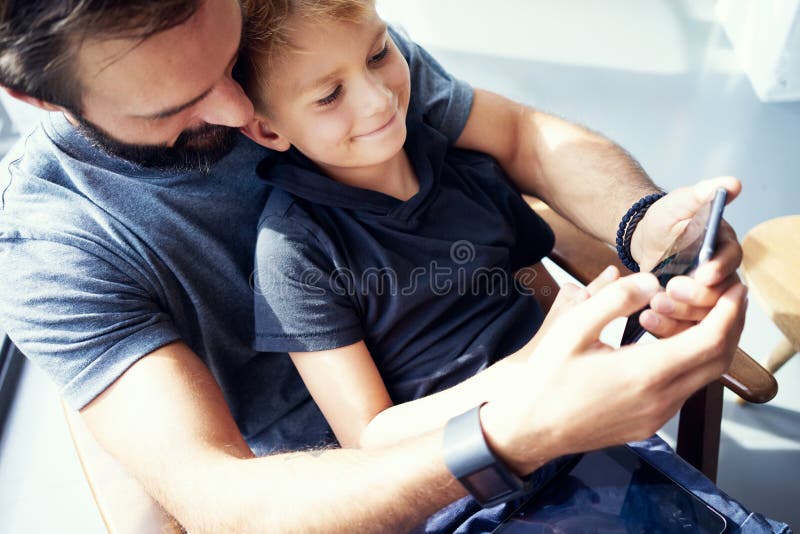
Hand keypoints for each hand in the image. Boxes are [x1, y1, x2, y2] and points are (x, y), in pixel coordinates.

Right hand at [481, 271, 746, 474]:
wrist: (527, 428)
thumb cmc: (544, 378)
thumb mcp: (571, 328)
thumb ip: (614, 299)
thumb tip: (650, 282)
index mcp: (646, 374)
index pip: (711, 341)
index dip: (729, 311)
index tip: (732, 286)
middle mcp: (661, 400)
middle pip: (718, 359)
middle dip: (727, 323)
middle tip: (720, 294)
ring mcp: (657, 416)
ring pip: (702, 375)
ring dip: (702, 341)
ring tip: (675, 310)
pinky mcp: (648, 424)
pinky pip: (683, 388)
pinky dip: (685, 359)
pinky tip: (657, 339)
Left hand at [630, 177, 742, 337]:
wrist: (644, 238)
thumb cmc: (666, 218)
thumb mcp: (681, 202)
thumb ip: (704, 193)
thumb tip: (731, 184)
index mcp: (724, 247)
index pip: (731, 260)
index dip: (719, 269)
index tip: (704, 274)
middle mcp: (719, 276)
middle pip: (720, 294)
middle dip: (697, 295)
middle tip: (672, 289)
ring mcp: (703, 297)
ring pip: (702, 315)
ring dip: (680, 313)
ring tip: (655, 305)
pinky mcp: (685, 313)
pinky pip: (683, 327)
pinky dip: (667, 326)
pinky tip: (647, 319)